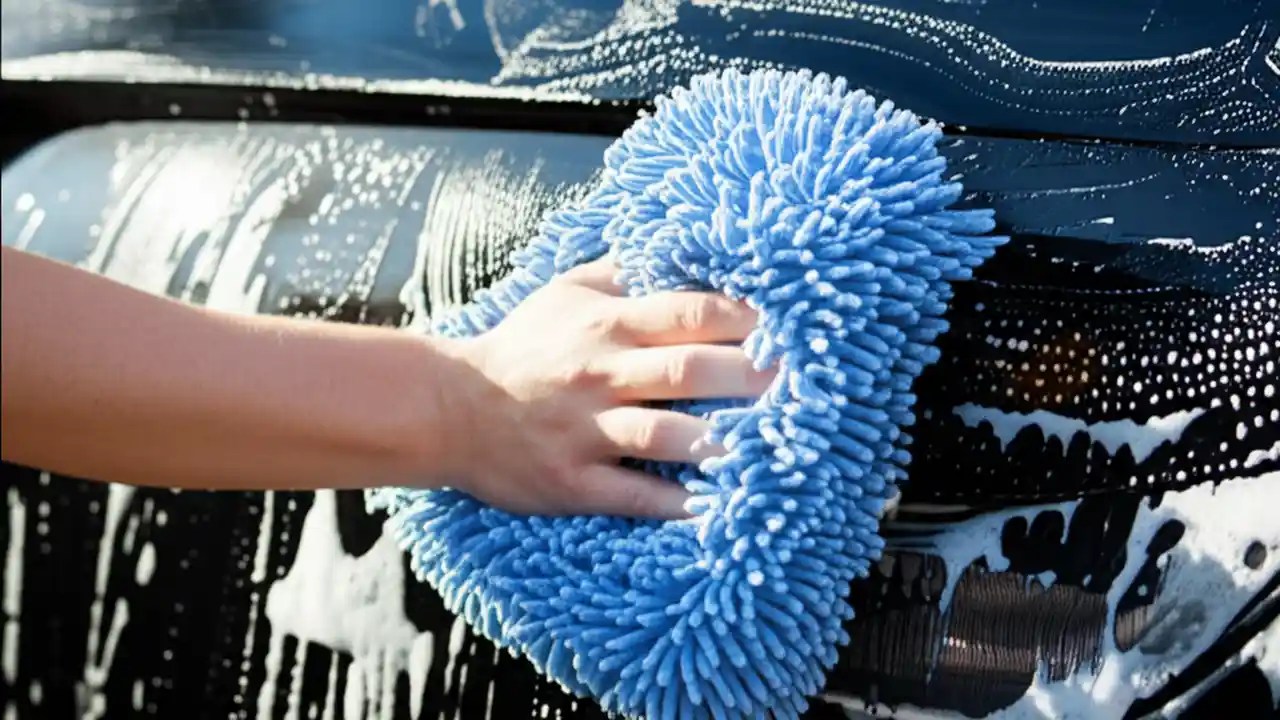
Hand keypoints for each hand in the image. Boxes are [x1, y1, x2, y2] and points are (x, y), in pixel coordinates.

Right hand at [433, 258, 771, 517]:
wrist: (448, 406)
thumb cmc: (523, 347)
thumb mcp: (567, 292)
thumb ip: (627, 269)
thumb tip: (683, 239)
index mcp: (607, 324)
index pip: (689, 311)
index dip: (746, 316)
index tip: (797, 321)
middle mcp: (601, 373)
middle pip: (688, 369)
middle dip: (750, 374)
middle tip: (809, 383)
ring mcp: (586, 430)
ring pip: (664, 433)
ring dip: (722, 440)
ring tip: (775, 448)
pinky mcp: (572, 481)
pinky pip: (632, 493)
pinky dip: (675, 502)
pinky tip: (719, 508)